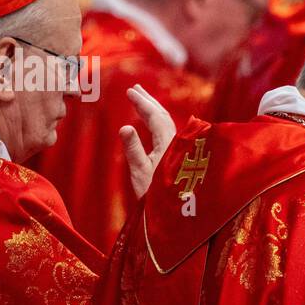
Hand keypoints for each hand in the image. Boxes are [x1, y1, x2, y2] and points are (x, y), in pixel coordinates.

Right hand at [119, 84, 175, 198]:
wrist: (177, 215)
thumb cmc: (157, 196)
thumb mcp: (141, 174)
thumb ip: (133, 150)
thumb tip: (125, 127)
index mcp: (169, 144)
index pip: (155, 117)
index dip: (142, 103)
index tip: (130, 91)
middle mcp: (177, 143)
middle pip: (163, 116)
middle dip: (149, 101)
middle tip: (136, 88)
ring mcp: (179, 150)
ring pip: (167, 124)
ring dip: (153, 110)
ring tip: (141, 100)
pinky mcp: (178, 157)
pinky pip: (167, 132)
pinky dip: (158, 122)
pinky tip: (152, 123)